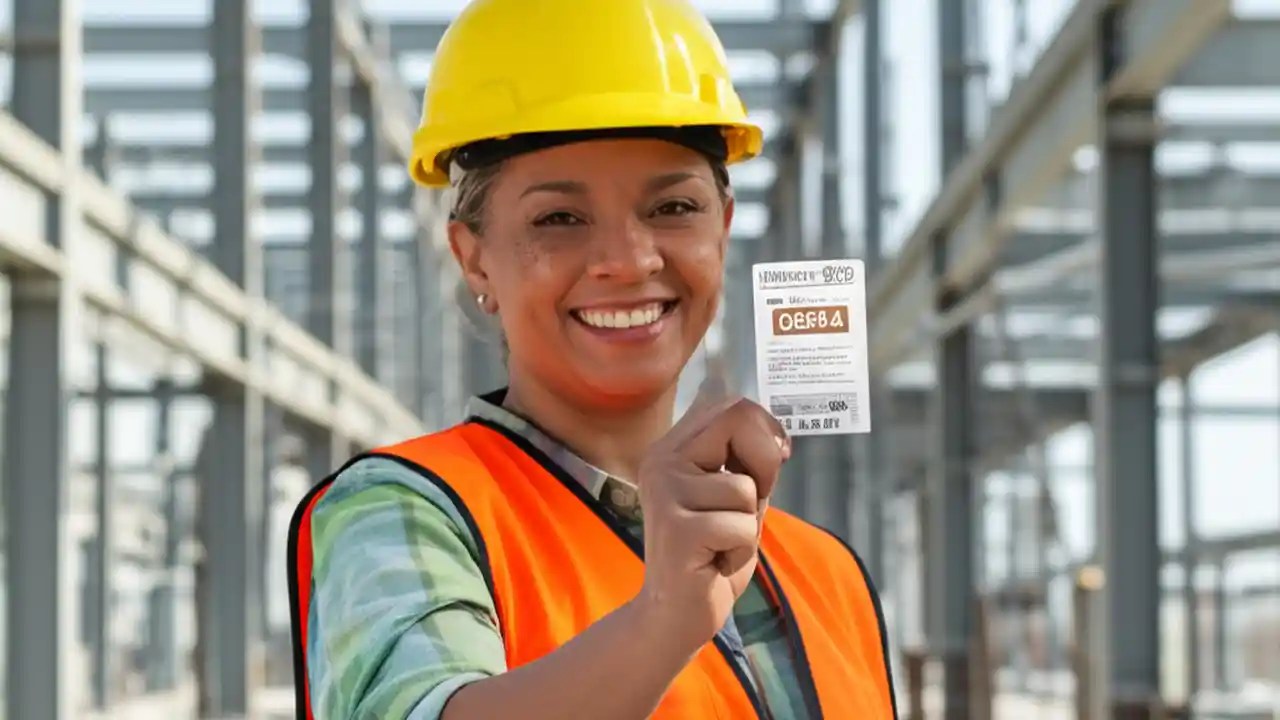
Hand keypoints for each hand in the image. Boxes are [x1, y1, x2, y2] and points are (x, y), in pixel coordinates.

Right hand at [633, 391, 790, 651]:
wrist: (674, 616)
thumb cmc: (710, 556)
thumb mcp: (733, 500)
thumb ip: (748, 465)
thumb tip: (777, 436)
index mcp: (672, 450)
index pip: (729, 406)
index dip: (765, 429)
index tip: (775, 460)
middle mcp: (661, 462)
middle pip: (737, 421)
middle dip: (764, 464)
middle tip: (748, 506)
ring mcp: (665, 493)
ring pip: (745, 488)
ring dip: (748, 525)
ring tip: (720, 544)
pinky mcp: (677, 529)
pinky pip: (741, 526)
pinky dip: (740, 551)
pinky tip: (714, 563)